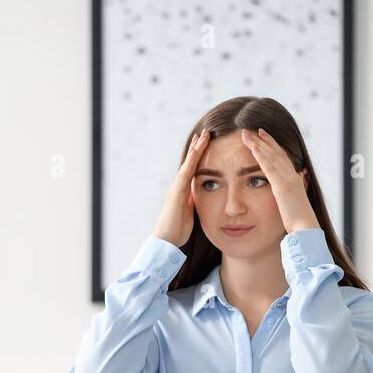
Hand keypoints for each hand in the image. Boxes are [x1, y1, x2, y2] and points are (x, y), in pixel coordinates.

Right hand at [152, 130, 209, 246]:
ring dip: (195, 149)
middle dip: (197, 147)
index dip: (198, 156)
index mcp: (183, 190)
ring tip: (203, 135)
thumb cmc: (178, 229)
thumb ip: (193, 201)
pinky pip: (186, 172)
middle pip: (189, 162)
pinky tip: (197, 150)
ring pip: (187, 163)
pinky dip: (191, 160)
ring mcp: (176, 187)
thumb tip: (201, 196)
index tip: (206, 143)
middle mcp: (178, 186)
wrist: (167, 240)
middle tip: (206, 132)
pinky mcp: (176, 192)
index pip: (193, 169)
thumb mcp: (190, 212)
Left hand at [239, 127, 318, 234]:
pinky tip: (253, 148)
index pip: (282, 157)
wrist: (306, 228)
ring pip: (271, 156)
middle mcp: (291, 176)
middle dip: (263, 140)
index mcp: (294, 179)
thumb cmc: (299, 219)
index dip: (272, 145)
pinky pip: (270, 168)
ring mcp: (287, 180)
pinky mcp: (282, 187)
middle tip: (252, 129)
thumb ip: (296, 187)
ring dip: (258, 144)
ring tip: (246, 134)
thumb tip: (301, 175)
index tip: (262, 135)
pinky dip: (261, 156)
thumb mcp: (295, 200)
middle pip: (276, 152)